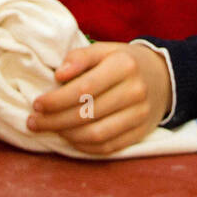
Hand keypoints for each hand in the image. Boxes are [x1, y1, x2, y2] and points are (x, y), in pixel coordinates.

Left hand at [26, 42, 171, 155]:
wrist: (162, 77)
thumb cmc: (123, 61)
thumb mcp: (104, 50)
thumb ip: (80, 57)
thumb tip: (58, 74)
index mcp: (124, 66)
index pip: (84, 88)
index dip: (57, 99)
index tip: (37, 104)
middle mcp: (135, 91)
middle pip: (88, 113)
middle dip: (55, 121)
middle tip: (34, 121)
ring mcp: (140, 115)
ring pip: (97, 134)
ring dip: (67, 135)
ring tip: (49, 129)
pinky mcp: (141, 133)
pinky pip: (108, 146)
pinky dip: (84, 146)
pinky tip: (69, 138)